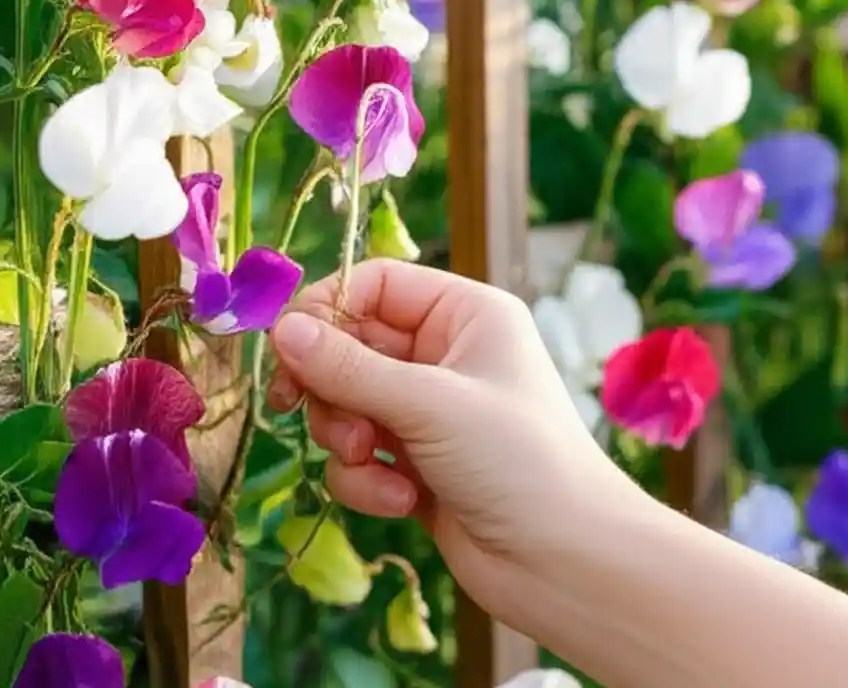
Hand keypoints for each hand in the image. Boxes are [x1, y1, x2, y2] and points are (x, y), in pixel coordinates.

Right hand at [267, 259, 651, 634]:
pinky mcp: (415, 467)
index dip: (326, 309)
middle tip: (303, 409)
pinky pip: (359, 457)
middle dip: (331, 389)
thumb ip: (347, 368)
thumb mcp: (428, 404)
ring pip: (345, 407)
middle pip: (347, 347)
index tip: (286, 347)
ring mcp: (428, 414)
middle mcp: (444, 356)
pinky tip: (403, 501)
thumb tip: (281, 331)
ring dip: (347, 439)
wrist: (567, 564)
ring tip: (378, 462)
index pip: (374, 284)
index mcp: (464, 315)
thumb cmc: (517, 461)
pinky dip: (367, 480)